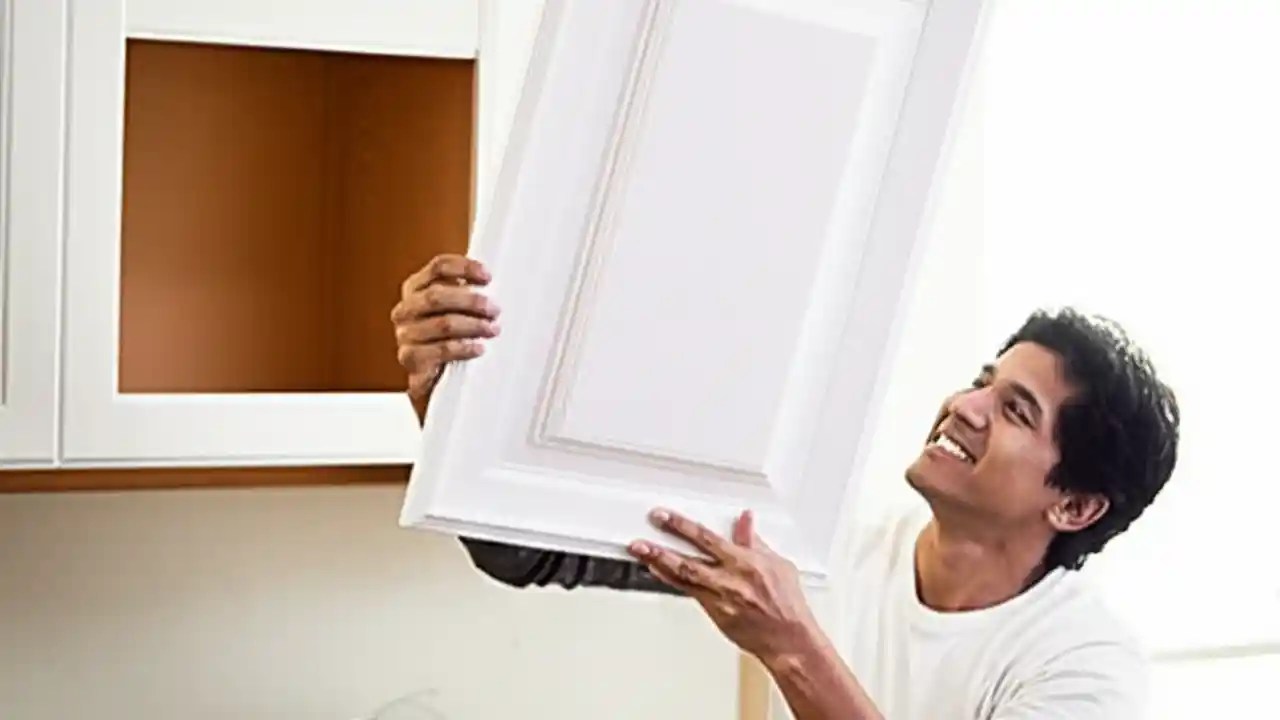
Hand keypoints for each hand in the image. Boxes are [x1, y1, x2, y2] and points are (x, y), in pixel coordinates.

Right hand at [390, 254, 501, 401]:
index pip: (438, 267)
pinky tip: (480, 348)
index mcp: (416, 289)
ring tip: (493, 330)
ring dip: (473, 325)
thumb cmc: (451, 339)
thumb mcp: (457, 311)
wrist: (436, 382)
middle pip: (437, 296)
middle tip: (495, 310)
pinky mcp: (411, 359)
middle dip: (471, 301)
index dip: (464, 267)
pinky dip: (464, 347)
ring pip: (443, 323)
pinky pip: (441, 349)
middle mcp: (406, 310)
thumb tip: (498, 281)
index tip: (488, 276)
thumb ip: (468, 293)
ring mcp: (406, 334)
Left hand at [627, 508, 822, 667]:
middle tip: (640, 538)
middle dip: (661, 547)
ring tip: (640, 552)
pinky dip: (670, 580)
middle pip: (688, 559)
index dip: (682, 526)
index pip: (707, 537)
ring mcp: (720, 596)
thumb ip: (755, 541)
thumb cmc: (787, 604)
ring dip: (658, 563)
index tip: (664, 516)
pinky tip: (656, 572)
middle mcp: (729, 578)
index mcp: (745, 560)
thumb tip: (745, 520)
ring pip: (683, 577)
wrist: (788, 639)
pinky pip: (688, 592)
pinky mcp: (715, 612)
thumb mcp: (778, 564)